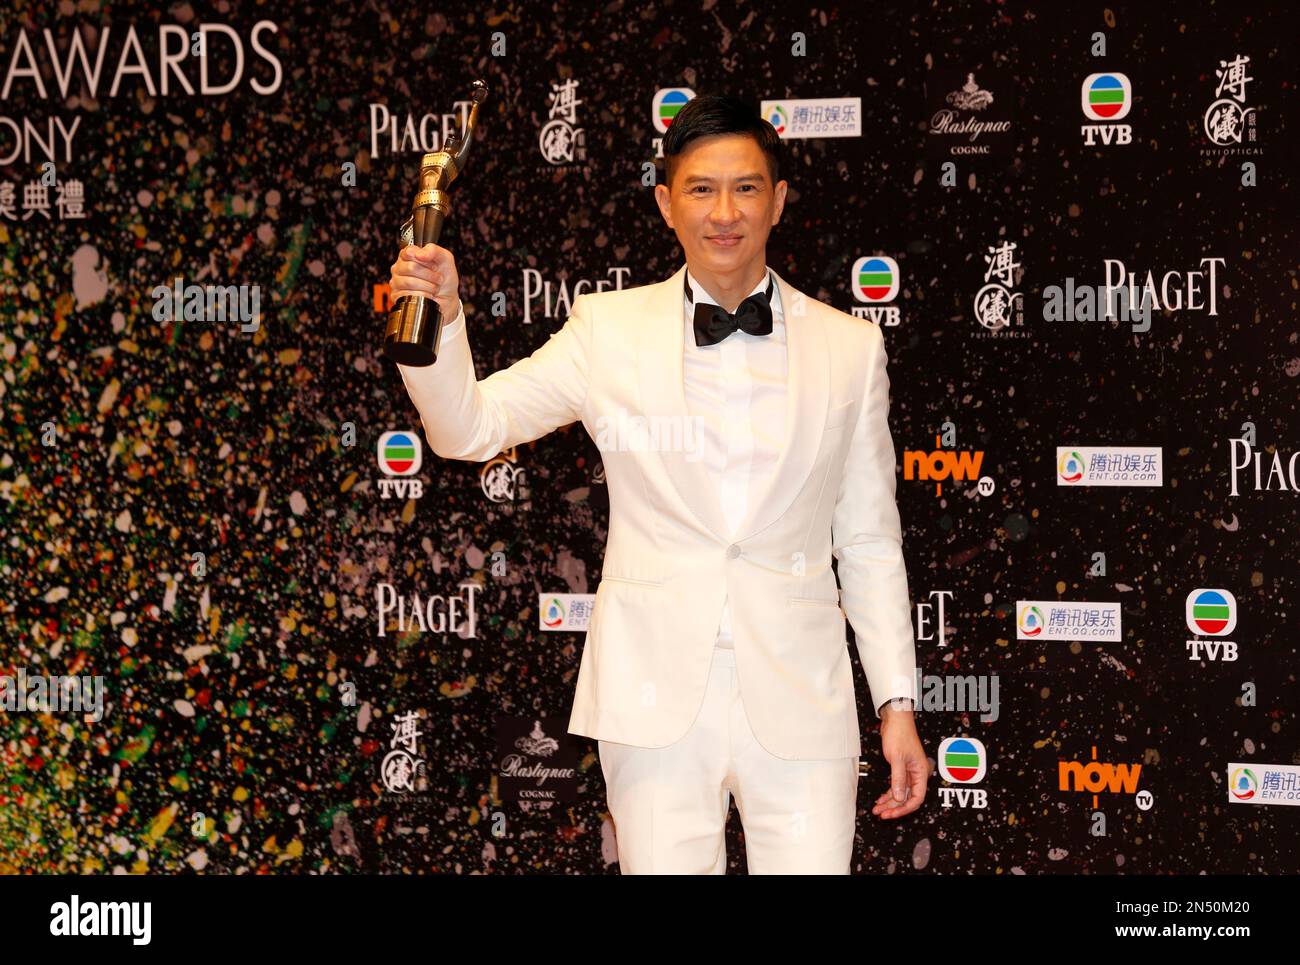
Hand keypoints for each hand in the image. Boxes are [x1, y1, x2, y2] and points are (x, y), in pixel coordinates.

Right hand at [389, 242, 461, 323]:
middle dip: (429, 275)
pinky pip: (408, 295)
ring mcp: (396, 282)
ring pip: (409, 282)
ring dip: (428, 286)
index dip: (425, 260)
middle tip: (438, 278)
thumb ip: (433, 250)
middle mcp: (399, 267)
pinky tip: (428, 295)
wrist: (447, 297)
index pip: (409, 252)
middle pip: (411, 267)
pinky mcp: (397, 296)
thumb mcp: (445, 259)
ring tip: (434, 287)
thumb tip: (420, 254)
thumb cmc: (444, 277)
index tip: (434, 266)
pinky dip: (424, 295)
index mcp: (407, 255)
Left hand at [870, 701, 928, 819]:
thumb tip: (897, 798)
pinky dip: (888, 793)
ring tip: (877, 809)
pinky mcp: (901, 768)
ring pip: (900, 793)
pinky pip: (896, 785)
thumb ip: (898, 779)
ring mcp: (909, 772)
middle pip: (907, 798)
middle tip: (880, 814)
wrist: (895, 720)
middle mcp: (917, 774)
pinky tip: (880, 799)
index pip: (916, 798)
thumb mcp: (897, 758)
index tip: (891, 813)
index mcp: (921, 772)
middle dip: (894, 807)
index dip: (904, 808)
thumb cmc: (899, 734)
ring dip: (889, 802)